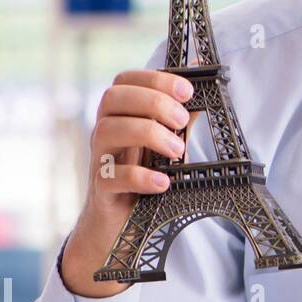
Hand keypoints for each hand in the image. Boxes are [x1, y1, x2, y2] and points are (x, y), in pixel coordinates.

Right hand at [60, 69, 194, 296]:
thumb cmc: (143, 174)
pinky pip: (110, 177)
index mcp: (120, 115)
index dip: (154, 79)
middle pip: (112, 98)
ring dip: (148, 134)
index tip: (187, 91)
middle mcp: (105, 132)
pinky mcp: (101, 190)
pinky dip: (140, 177)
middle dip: (152, 102)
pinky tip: (163, 183)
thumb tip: (202, 88)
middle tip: (182, 120)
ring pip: (108, 130)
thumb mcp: (163, 142)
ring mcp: (99, 159)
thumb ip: (178, 118)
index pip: (124, 80)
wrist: (119, 223)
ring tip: (177, 151)